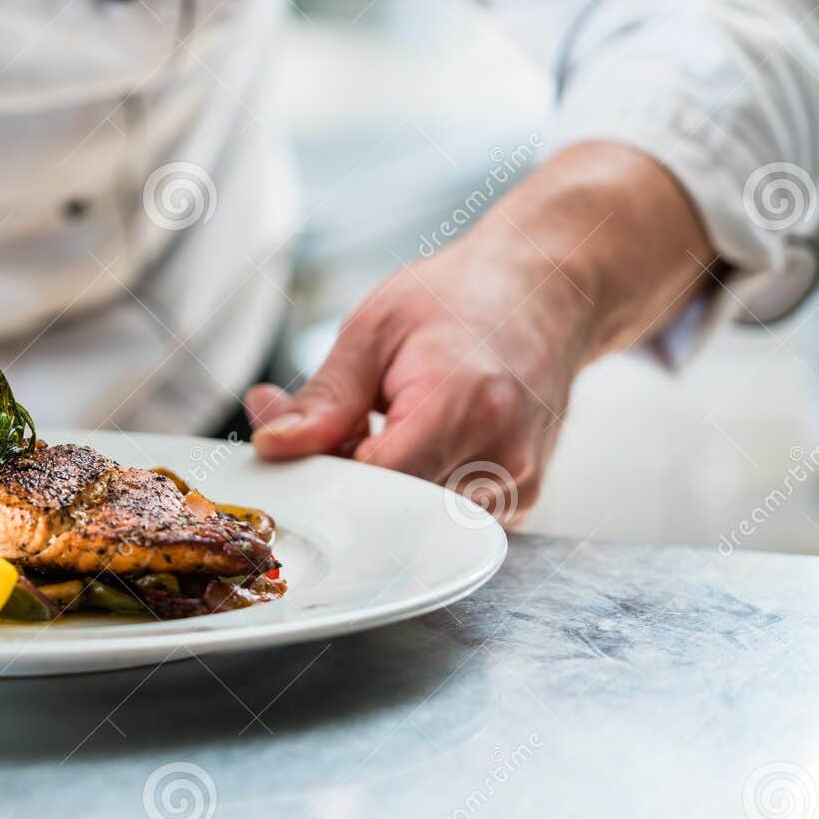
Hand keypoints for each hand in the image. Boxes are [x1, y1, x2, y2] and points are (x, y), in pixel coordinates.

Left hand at [245, 143, 718, 524]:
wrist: (546, 293)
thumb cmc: (461, 300)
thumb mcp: (375, 330)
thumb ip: (324, 399)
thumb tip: (272, 446)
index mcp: (462, 404)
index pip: (376, 483)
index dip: (326, 476)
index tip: (300, 447)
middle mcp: (501, 455)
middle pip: (393, 512)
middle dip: (345, 482)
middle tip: (334, 431)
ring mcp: (517, 484)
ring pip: (416, 525)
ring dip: (377, 492)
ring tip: (378, 428)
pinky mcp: (519, 500)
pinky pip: (443, 520)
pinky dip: (412, 493)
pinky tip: (409, 445)